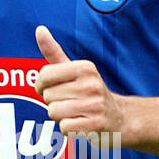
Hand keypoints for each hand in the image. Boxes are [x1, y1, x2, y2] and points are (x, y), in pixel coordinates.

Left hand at [34, 26, 124, 144]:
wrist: (119, 118)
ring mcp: (95, 105)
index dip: (40, 85)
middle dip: (53, 102)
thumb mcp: (74, 70)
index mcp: (85, 67)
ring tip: (75, 113)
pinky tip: (81, 124)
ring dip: (60, 116)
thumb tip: (39, 29)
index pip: (45, 75)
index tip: (49, 89)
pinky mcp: (96, 125)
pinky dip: (68, 129)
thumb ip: (54, 51)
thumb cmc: (89, 93)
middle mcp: (92, 84)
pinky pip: (64, 127)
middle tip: (71, 103)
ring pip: (53, 112)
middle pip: (47, 96)